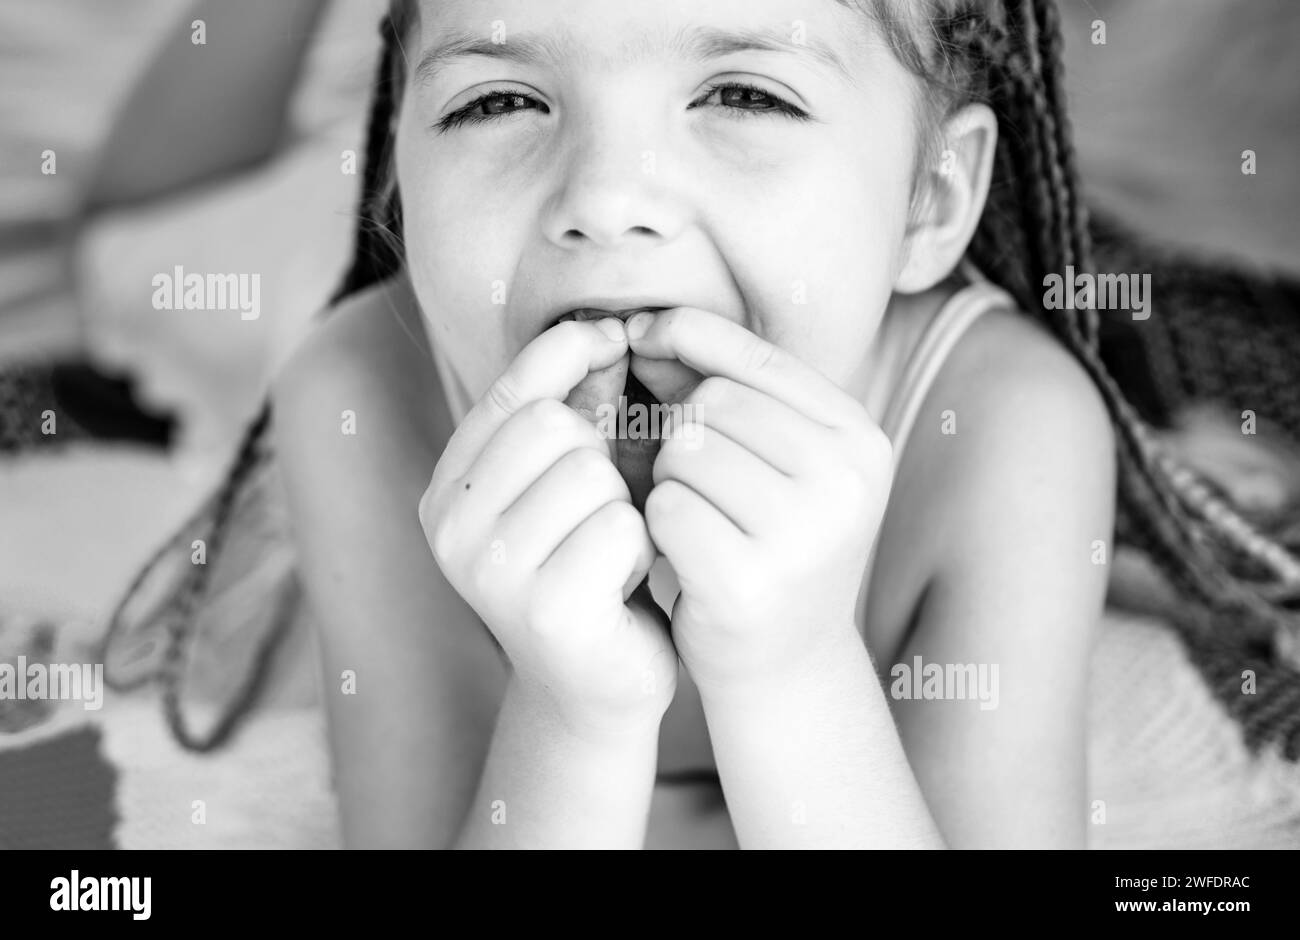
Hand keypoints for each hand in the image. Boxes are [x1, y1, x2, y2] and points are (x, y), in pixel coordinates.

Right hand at [418, 319, 676, 738]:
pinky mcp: (547, 611)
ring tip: (610, 548)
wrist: (596, 686)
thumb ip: (575, 409)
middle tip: (603, 504)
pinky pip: (620, 526)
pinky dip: (638, 547)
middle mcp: (451, 529)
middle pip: (549, 425)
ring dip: (621, 504)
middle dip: (598, 454)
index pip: (509, 389)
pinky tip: (622, 582)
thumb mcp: (571, 481)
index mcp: (447, 489)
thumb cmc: (589, 567)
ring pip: (589, 472)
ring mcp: (491, 574)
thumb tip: (600, 328)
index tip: (611, 342)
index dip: (567, 353)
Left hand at [627, 307, 891, 694]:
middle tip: (695, 481)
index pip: (757, 357)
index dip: (692, 337)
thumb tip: (648, 324)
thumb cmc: (768, 545)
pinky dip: (658, 525)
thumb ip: (724, 390)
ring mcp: (803, 533)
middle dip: (682, 432)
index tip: (645, 336)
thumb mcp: (773, 462)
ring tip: (697, 518)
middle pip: (715, 403)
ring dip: (668, 480)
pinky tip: (682, 553)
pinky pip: (666, 508)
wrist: (785, 665)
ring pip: (685, 452)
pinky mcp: (749, 580)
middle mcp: (845, 481)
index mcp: (861, 439)